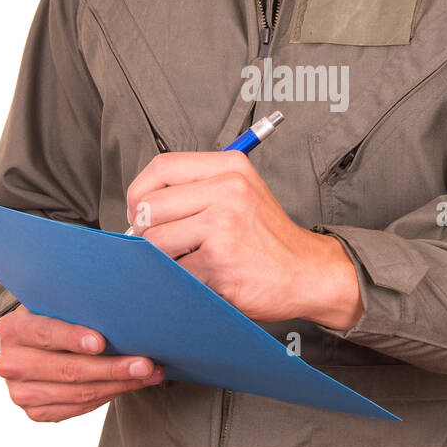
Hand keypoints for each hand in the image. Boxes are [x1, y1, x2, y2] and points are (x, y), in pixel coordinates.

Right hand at [0, 304, 164, 421]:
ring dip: (119, 384)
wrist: (30, 346)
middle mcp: (10, 363)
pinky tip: (130, 385)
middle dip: (112, 368)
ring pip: (77, 393)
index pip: (44, 332)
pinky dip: (108, 396)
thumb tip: (124, 296)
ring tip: (149, 374)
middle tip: (145, 363)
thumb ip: (74, 303)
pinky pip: (77, 408)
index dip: (72, 337)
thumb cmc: (53, 317)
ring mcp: (20, 392)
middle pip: (67, 370)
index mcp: (12, 329)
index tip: (102, 341)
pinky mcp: (34, 412)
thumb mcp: (55, 304)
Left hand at [126, 150, 363, 327]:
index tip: (139, 210)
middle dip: (145, 229)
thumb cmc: (268, 236)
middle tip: (160, 242)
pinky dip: (180, 279)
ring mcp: (223, 227)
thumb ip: (198, 187)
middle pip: (150, 205)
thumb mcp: (242, 191)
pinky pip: (173, 270)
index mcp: (230, 167)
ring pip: (155, 240)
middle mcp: (228, 191)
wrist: (308, 272)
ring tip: (185, 260)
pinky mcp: (218, 262)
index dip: (139, 192)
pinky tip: (203, 276)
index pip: (161, 167)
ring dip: (161, 257)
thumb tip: (140, 204)